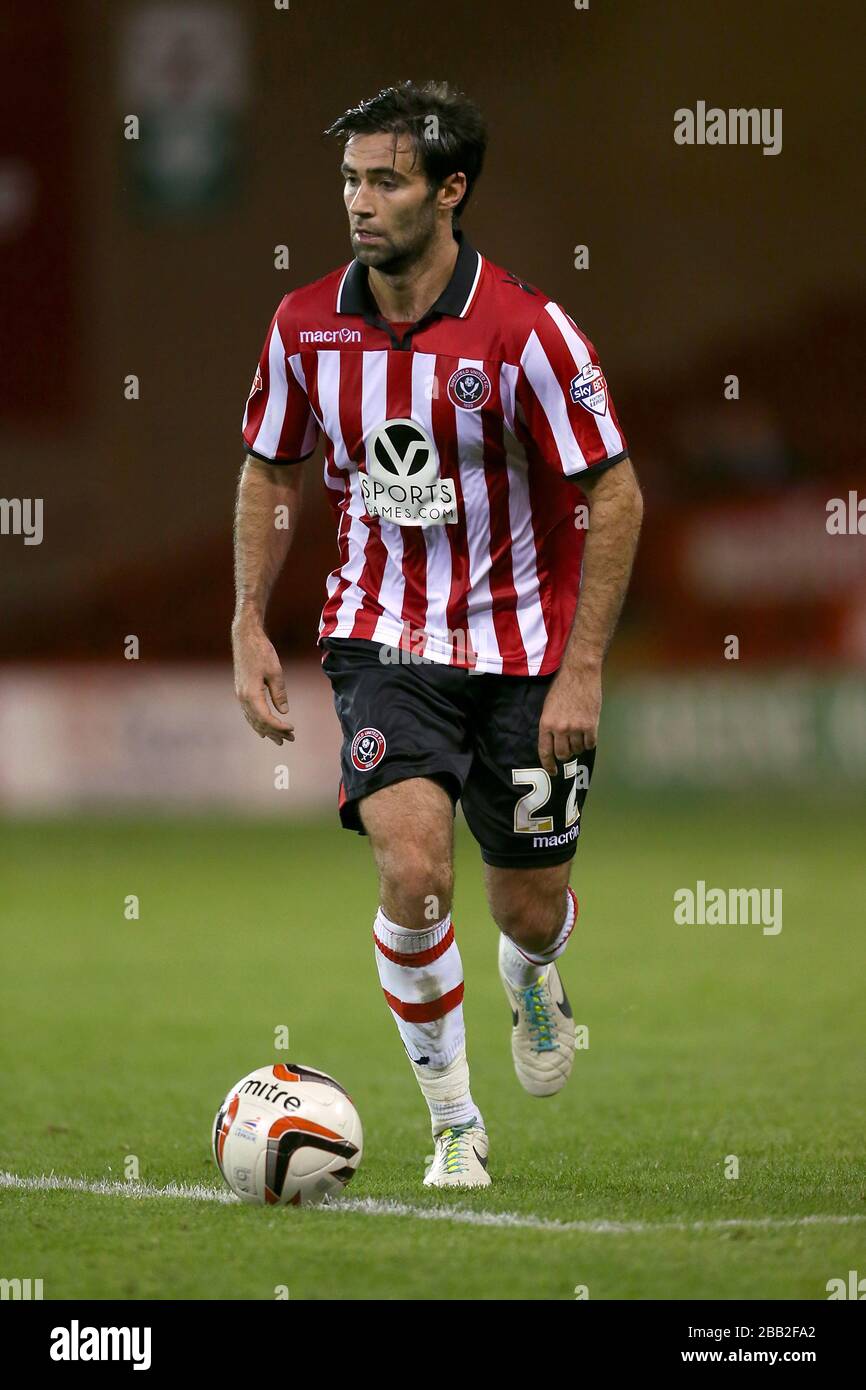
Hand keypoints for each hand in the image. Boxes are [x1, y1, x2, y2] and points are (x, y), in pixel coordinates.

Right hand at [232, 616, 294, 745]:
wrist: (245, 638)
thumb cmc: (261, 652)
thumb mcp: (275, 672)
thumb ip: (279, 694)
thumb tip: (284, 712)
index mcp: (251, 695)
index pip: (266, 718)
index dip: (279, 727)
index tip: (292, 729)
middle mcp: (243, 698)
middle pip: (259, 722)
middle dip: (275, 732)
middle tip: (290, 739)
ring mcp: (240, 695)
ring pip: (253, 720)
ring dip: (266, 730)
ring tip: (279, 739)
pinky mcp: (241, 691)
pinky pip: (248, 713)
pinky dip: (257, 722)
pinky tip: (263, 728)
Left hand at [537, 660, 600, 775]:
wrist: (580, 673)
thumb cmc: (562, 686)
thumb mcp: (548, 707)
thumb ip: (550, 725)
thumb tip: (553, 742)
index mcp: (546, 724)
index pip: (545, 751)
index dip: (548, 764)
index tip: (552, 771)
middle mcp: (560, 729)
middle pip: (562, 754)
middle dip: (565, 754)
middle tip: (568, 749)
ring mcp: (576, 728)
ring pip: (577, 749)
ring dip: (578, 747)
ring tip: (578, 736)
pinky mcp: (591, 725)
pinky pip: (590, 744)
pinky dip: (589, 742)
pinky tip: (588, 735)